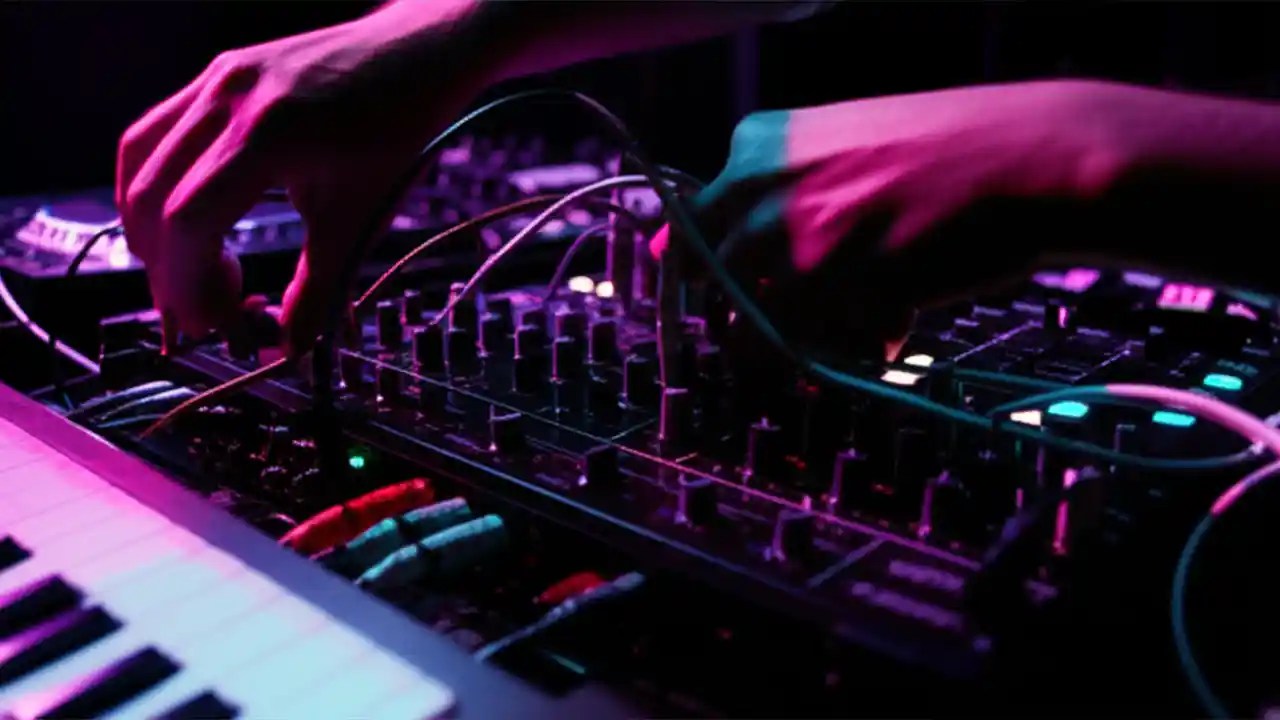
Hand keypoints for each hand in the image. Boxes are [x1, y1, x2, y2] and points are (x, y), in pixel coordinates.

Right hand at [116, 0, 491, 354]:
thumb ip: (319, 289)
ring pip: (138, 160)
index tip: (208, 321)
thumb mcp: (359, 215)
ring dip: (149, 226)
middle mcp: (228, 97)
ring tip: (189, 268)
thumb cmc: (398, 124)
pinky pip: (155, 131)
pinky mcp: (217, 73)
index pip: (188, 219)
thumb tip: (290, 347)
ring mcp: (217, 79)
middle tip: (201, 308)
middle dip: (164, 265)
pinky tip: (187, 216)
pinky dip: (156, 182)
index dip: (185, 282)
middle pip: (150, 195)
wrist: (418, 53)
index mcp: (266, 134)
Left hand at [653, 80, 1128, 358]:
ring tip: (853, 322)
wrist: (1029, 157)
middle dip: (741, 316)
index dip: (702, 276)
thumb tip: (694, 250)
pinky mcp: (838, 285)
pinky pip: (810, 346)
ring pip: (752, 326)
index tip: (720, 300)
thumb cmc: (946, 153)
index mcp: (757, 145)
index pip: (684, 229)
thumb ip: (774, 193)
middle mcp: (761, 188)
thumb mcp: (843, 148)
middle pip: (711, 284)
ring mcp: (795, 237)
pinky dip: (849, 347)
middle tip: (794, 323)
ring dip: (795, 341)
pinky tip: (895, 319)